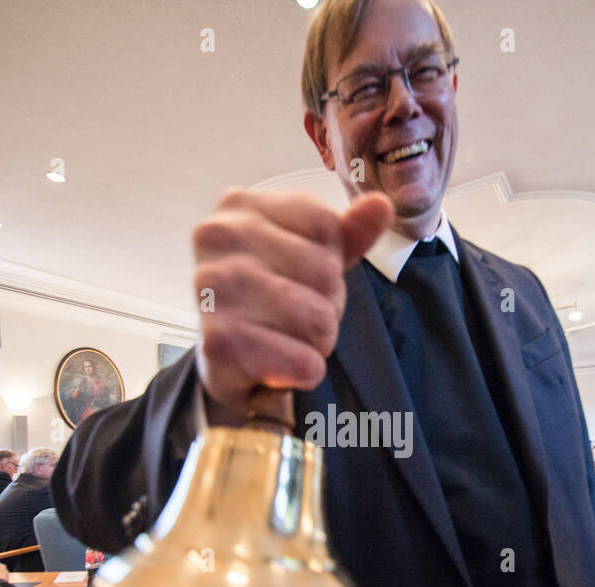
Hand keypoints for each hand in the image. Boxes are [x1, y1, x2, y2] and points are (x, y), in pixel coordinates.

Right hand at [193, 190, 393, 423]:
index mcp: (240, 206)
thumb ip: (348, 231)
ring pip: (318, 321)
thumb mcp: (312, 255)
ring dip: (316, 342)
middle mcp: (219, 238)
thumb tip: (380, 205)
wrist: (224, 361)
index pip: (326, 224)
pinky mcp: (220, 343)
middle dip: (325, 305)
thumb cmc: (270, 298)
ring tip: (285, 339)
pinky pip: (304, 363)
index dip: (330, 262)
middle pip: (325, 273)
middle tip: (293, 317)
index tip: (298, 277)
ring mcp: (214, 288)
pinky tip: (278, 366)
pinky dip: (304, 372)